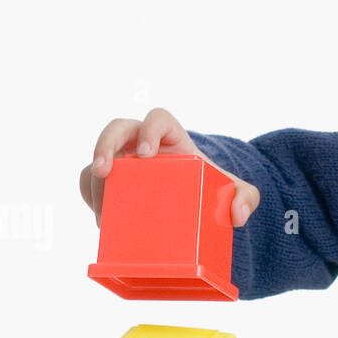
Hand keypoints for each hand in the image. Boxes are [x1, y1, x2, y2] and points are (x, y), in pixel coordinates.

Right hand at [79, 107, 259, 227]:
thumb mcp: (234, 190)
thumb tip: (239, 214)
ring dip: (93, 180)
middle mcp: (143, 142)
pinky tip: (100, 219)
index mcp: (173, 136)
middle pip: (117, 129)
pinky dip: (91, 195)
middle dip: (105, 145)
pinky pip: (92, 180)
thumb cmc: (211, 186)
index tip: (146, 154)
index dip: (149, 130)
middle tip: (104, 171)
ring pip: (100, 156)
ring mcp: (124, 159)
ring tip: (102, 212)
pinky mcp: (113, 180)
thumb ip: (246, 197)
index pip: (158, 118)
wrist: (196, 199)